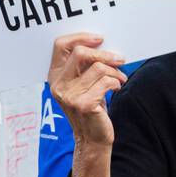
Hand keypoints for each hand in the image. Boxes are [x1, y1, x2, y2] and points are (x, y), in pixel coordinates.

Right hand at [48, 33, 126, 148]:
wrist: (92, 138)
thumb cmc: (90, 107)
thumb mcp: (82, 84)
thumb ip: (84, 66)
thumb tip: (103, 44)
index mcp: (55, 76)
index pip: (60, 45)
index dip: (81, 37)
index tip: (100, 39)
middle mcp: (58, 85)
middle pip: (81, 53)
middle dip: (104, 54)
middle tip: (119, 59)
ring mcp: (69, 96)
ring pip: (99, 68)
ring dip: (115, 72)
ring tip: (120, 79)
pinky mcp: (83, 105)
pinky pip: (106, 82)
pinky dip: (117, 83)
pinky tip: (117, 88)